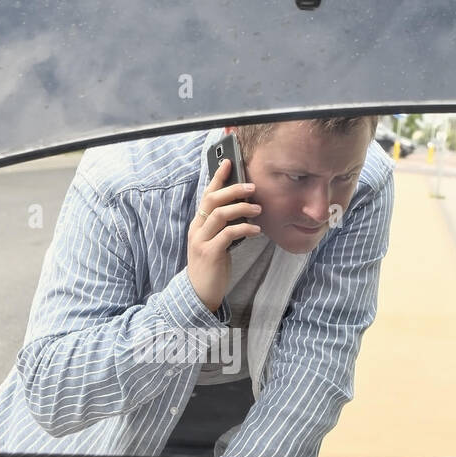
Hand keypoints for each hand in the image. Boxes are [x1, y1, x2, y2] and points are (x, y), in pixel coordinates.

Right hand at [187, 159, 261, 313]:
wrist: (199, 293)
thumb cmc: (211, 267)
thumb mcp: (215, 243)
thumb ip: (223, 227)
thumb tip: (243, 210)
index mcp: (198, 224)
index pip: (206, 195)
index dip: (217, 177)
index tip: (229, 162)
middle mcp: (197, 229)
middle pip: (212, 200)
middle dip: (233, 189)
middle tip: (252, 187)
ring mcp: (201, 241)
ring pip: (220, 214)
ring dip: (242, 209)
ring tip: (258, 209)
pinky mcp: (210, 253)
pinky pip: (228, 234)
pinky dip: (244, 229)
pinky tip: (256, 231)